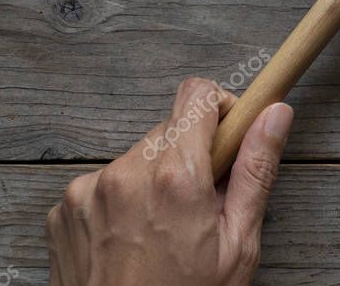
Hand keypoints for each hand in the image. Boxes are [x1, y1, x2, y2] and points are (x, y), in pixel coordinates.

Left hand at [46, 77, 293, 285]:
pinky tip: (132, 242)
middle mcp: (125, 173)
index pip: (198, 94)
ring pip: (135, 157)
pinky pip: (102, 184)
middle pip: (169, 129)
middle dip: (190, 155)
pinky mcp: (64, 211)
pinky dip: (121, 202)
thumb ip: (256, 170)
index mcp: (175, 176)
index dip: (221, 107)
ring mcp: (87, 191)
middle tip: (201, 204)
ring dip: (154, 179)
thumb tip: (275, 114)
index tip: (227, 137)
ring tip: (164, 230)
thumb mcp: (238, 245)